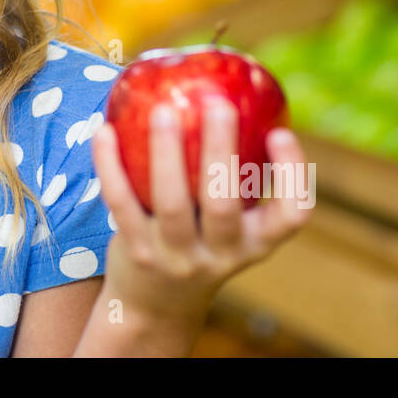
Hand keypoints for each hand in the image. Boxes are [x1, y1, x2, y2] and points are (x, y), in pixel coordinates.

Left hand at [90, 97, 313, 330]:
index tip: (280, 132)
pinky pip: (122, 203)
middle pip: (224, 203)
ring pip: (172, 204)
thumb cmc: (200, 241)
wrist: (156, 307)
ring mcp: (177, 257)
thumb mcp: (229, 223)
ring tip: (164, 110)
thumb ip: (233, 174)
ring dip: (166, 153)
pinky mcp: (137, 253)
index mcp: (255, 241)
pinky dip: (110, 165)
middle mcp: (222, 254)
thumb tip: (229, 90)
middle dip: (221, 152)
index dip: (293, 175)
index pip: (292, 215)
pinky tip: (104, 130)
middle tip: (218, 104)